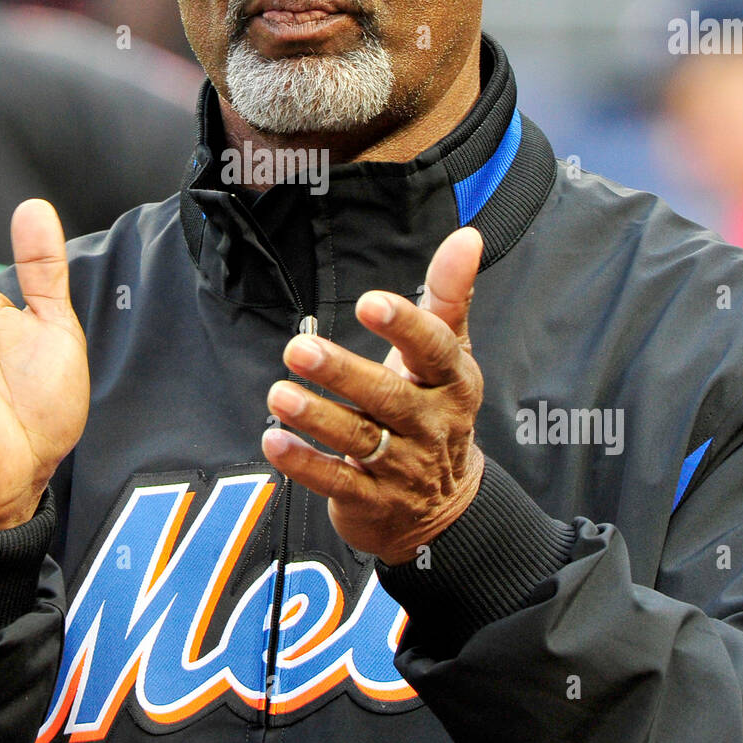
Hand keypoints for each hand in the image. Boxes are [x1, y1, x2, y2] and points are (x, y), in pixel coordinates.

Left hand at [261, 226, 484, 564]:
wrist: (443, 506)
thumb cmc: (434, 408)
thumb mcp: (449, 354)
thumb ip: (449, 295)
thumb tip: (467, 236)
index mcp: (452, 382)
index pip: (433, 350)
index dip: (405, 326)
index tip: (369, 302)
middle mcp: (430, 425)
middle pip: (387, 397)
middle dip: (343, 374)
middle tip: (299, 349)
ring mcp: (402, 468)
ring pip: (359, 440)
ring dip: (317, 417)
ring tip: (279, 395)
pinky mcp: (371, 501)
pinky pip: (336, 483)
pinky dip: (305, 465)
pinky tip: (275, 442)